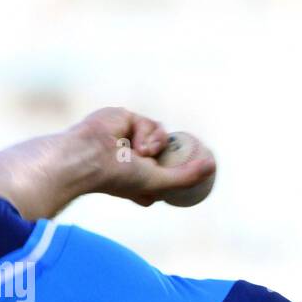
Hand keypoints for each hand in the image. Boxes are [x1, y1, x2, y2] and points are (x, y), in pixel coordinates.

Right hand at [72, 107, 215, 207]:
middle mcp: (134, 157)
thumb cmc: (117, 177)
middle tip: (164, 160)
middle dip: (167, 154)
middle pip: (167, 150)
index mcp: (138, 177)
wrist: (88, 159)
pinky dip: (146, 133)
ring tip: (139, 154)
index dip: (181, 169)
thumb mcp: (158, 183)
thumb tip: (213, 166)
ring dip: (156, 144)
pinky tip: (131, 142)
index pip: (166, 171)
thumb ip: (186, 176)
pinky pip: (151, 124)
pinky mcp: (125, 118)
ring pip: (162, 135)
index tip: (197, 167)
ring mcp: (130, 137)